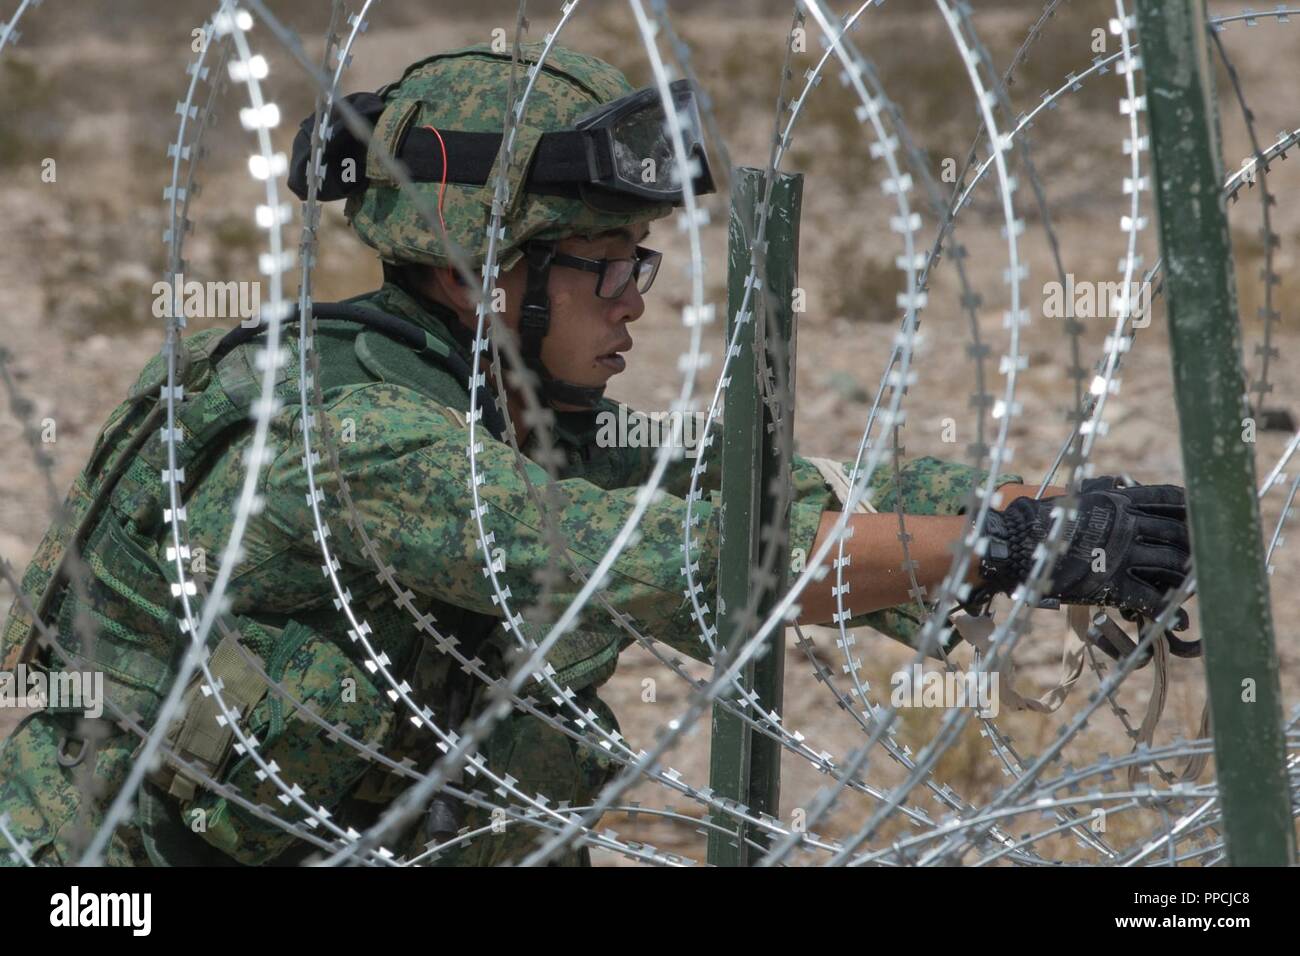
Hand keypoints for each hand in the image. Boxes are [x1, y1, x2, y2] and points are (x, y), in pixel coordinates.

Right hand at [981, 484, 1191, 617]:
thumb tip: (1113, 484)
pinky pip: (1150, 598)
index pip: (1170, 498)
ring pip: (1171, 566)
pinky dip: (1166, 612)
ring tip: (1196, 589)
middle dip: (1196, 547)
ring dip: (1187, 580)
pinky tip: (1176, 620)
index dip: (1192, 508)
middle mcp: (1128, 525)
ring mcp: (1123, 555)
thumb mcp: (1076, 497)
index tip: (1203, 516)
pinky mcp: (1112, 583)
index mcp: (1120, 502)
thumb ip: (1101, 493)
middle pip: (1178, 534)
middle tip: (1207, 559)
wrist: (1017, 545)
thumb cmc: (1041, 520)